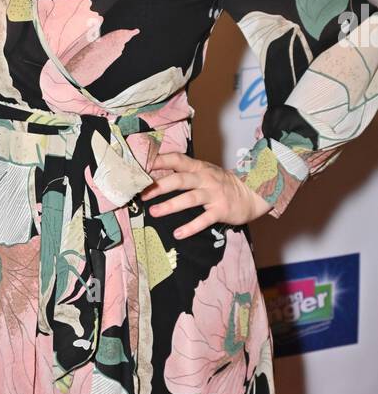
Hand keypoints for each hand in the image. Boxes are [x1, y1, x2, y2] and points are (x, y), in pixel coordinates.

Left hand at [139, 152, 272, 238]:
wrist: (253, 193)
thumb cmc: (222, 184)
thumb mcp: (205, 172)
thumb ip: (185, 172)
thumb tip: (157, 172)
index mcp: (199, 168)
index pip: (177, 160)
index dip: (159, 160)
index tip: (141, 164)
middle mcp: (205, 179)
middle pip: (180, 179)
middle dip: (160, 186)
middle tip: (143, 193)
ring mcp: (213, 194)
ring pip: (190, 198)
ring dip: (171, 206)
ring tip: (154, 212)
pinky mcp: (221, 210)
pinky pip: (204, 219)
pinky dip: (191, 227)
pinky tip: (178, 234)